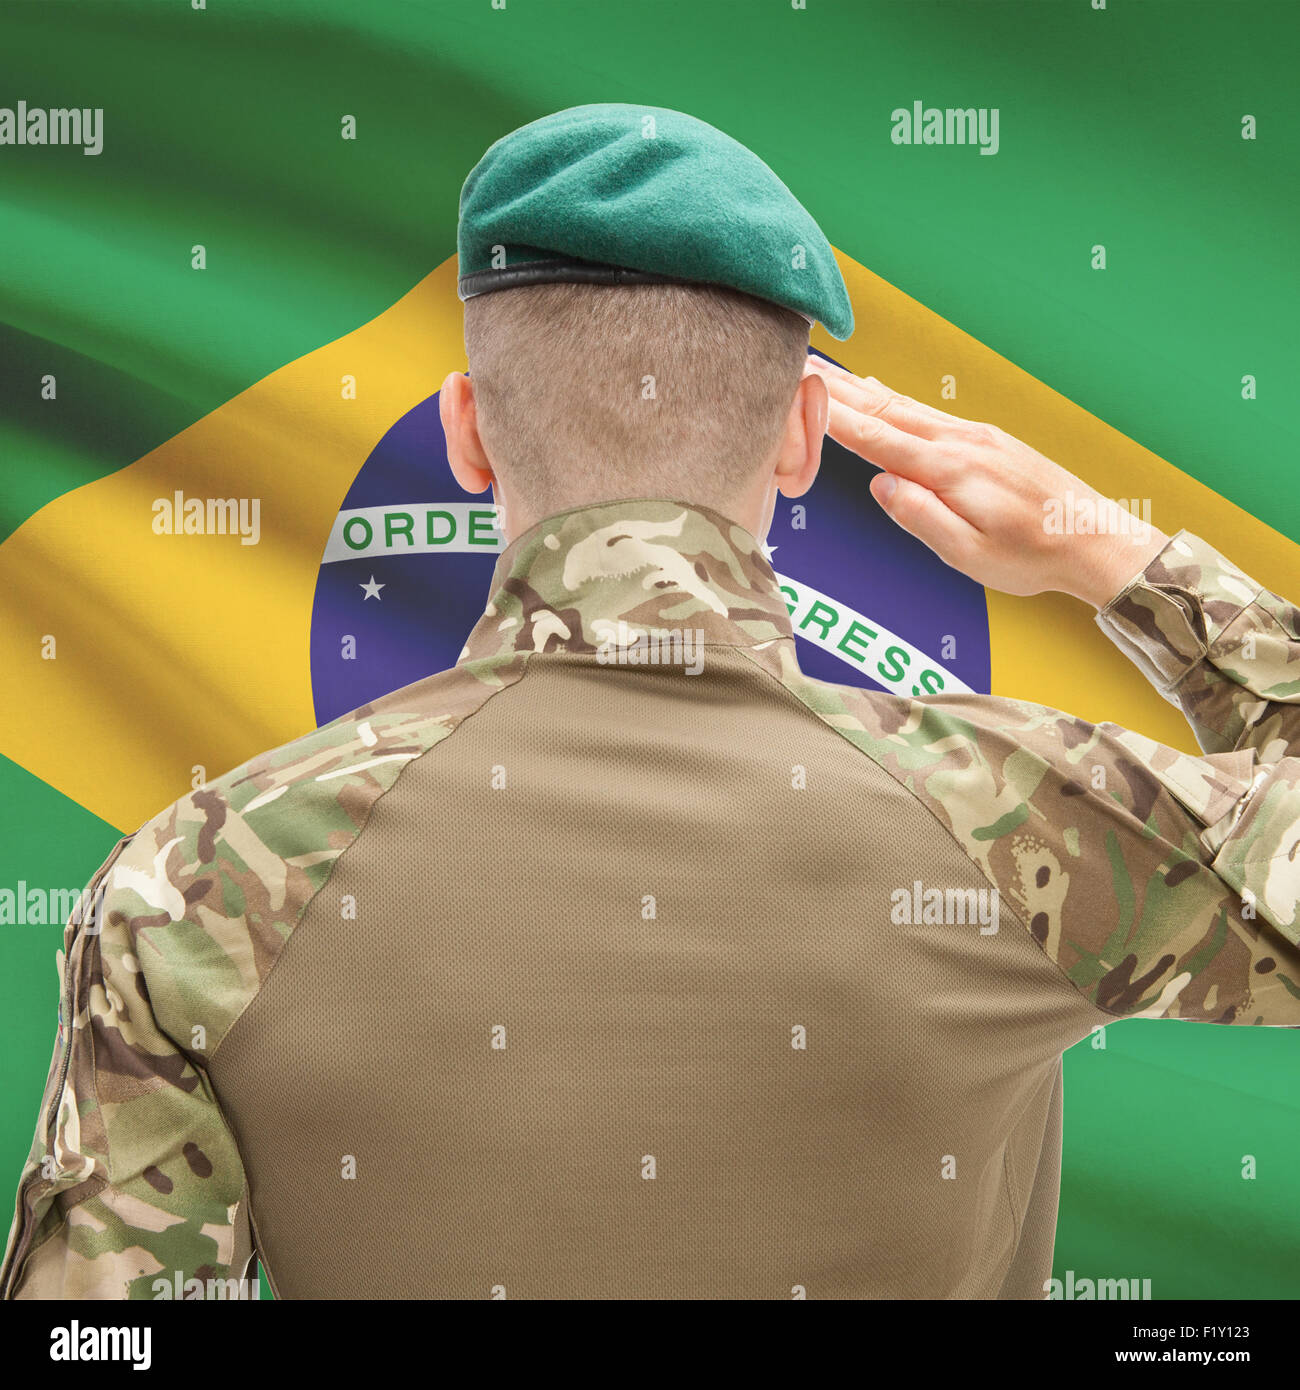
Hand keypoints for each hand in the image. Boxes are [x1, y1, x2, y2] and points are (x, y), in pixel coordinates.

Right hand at [805, 356, 1170, 609]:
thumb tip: (881, 484)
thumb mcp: (968, 555)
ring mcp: (975, 436)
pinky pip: (926, 411)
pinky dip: (893, 397)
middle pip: (884, 409)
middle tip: (797, 365)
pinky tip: (879, 391)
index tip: (797, 395)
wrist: (1093, 538)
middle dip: (837, 389)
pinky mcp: (987, 440)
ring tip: (824, 371)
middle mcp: (960, 442)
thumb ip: (921, 518)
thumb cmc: (1031, 556)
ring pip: (904, 405)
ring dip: (860, 387)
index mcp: (949, 471)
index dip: (832, 417)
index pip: (876, 439)